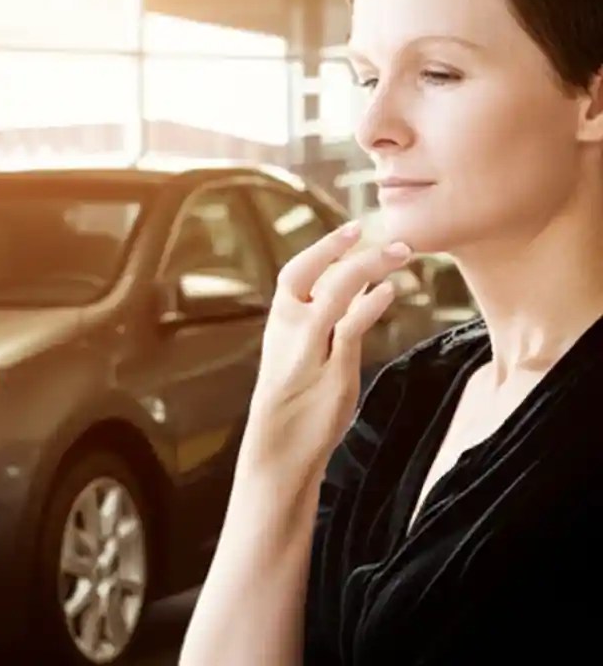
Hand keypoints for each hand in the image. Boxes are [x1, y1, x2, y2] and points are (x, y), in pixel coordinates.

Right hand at [242, 221, 411, 480]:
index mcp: (281, 323)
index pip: (297, 272)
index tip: (353, 229)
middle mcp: (288, 329)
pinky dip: (369, 305)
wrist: (278, 449)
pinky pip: (349, 328)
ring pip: (332, 293)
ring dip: (366, 267)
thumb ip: (337, 324)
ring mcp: (306, 349)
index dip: (324, 248)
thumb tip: (370, 290)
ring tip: (399, 253)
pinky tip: (390, 291)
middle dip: (338, 248)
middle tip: (376, 231)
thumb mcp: (314, 356)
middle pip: (306, 273)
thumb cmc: (297, 405)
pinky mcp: (329, 371)